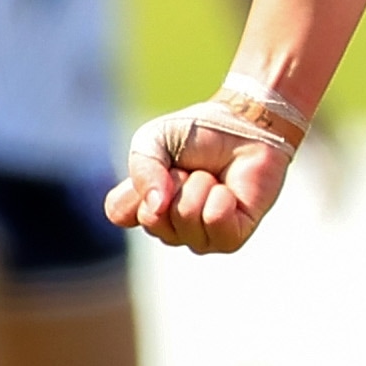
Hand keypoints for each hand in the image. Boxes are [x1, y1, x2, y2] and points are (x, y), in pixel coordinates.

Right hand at [107, 98, 296, 252]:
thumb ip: (143, 169)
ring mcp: (198, 238)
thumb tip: (156, 207)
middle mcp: (169, 228)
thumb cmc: (198, 133)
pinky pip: (215, 221)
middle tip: (191, 169)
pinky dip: (222, 197)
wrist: (246, 126)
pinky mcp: (230, 239)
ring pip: (186, 219)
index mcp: (145, 207)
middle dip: (175, 181)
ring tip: (213, 177)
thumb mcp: (154, 139)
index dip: (137, 186)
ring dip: (200, 185)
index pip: (118, 213)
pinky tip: (229, 190)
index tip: (160, 164)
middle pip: (153, 218)